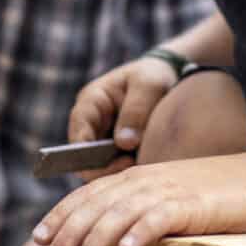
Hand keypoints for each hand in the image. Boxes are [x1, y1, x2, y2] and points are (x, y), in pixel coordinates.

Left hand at [31, 157, 245, 245]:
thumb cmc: (209, 198)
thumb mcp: (163, 201)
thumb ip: (135, 213)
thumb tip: (107, 241)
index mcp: (134, 178)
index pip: (88, 194)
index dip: (61, 214)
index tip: (39, 238)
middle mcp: (144, 180)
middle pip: (97, 205)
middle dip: (69, 233)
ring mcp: (167, 190)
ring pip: (121, 213)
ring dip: (96, 239)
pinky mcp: (191, 204)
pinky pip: (161, 218)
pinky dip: (141, 233)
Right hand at [65, 56, 180, 180]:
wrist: (165, 76)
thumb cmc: (153, 75)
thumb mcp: (149, 85)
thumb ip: (137, 110)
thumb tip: (124, 144)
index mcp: (91, 101)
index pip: (79, 131)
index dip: (87, 152)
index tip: (116, 161)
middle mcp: (90, 122)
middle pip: (83, 156)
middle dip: (104, 167)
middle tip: (133, 165)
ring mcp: (100, 137)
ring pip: (96, 166)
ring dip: (115, 171)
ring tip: (140, 165)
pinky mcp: (113, 150)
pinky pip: (111, 167)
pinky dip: (124, 171)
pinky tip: (142, 167)